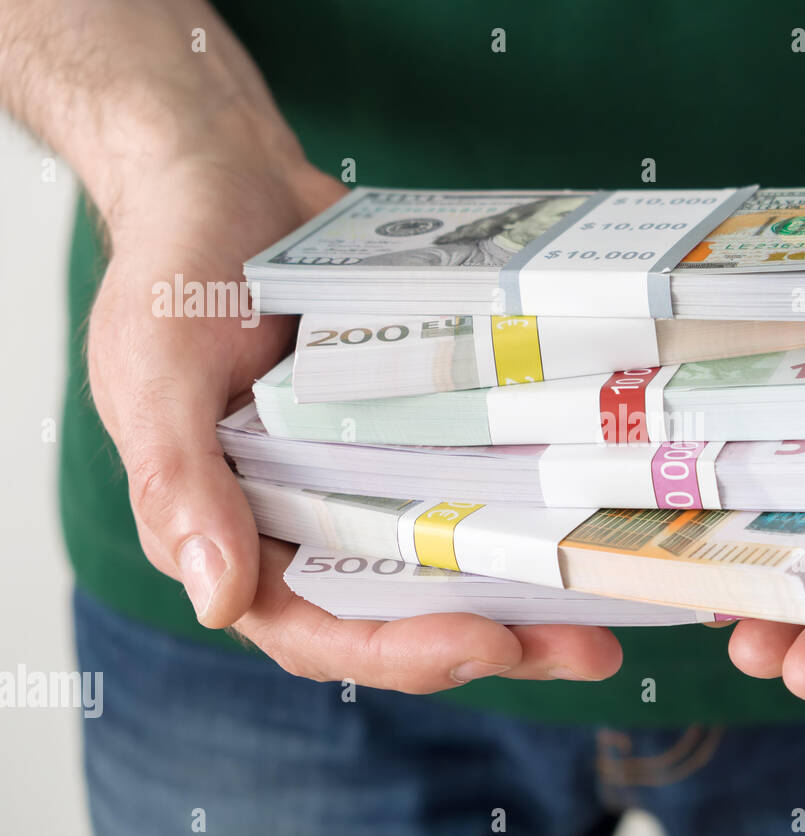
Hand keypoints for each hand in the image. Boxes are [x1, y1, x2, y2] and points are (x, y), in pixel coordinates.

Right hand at [88, 147, 621, 690]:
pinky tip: (597, 509)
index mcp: (237, 533)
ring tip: (615, 604)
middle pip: (407, 610)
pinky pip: (479, 477)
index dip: (402, 651)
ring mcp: (374, 477)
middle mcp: (312, 521)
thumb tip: (217, 603)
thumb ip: (177, 486)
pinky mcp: (422, 429)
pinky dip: (531, 503)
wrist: (231, 180)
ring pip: (456, 556)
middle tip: (588, 650)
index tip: (488, 644)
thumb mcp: (155, 372)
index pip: (319, 627)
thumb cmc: (172, 275)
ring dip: (531, 588)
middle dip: (499, 639)